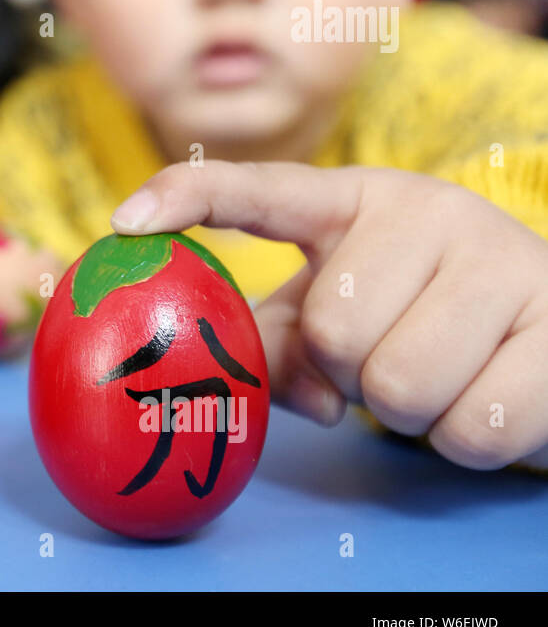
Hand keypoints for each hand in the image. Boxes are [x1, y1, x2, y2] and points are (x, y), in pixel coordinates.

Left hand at [111, 161, 547, 470]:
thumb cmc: (424, 319)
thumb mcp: (342, 314)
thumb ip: (281, 342)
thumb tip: (295, 393)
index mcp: (355, 201)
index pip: (260, 188)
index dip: (188, 197)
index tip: (125, 223)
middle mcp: (427, 210)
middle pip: (331, 330)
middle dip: (347, 372)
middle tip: (383, 356)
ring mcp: (501, 258)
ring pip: (397, 384)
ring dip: (407, 412)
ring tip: (440, 375)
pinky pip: (470, 426)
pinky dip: (466, 438)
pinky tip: (488, 394)